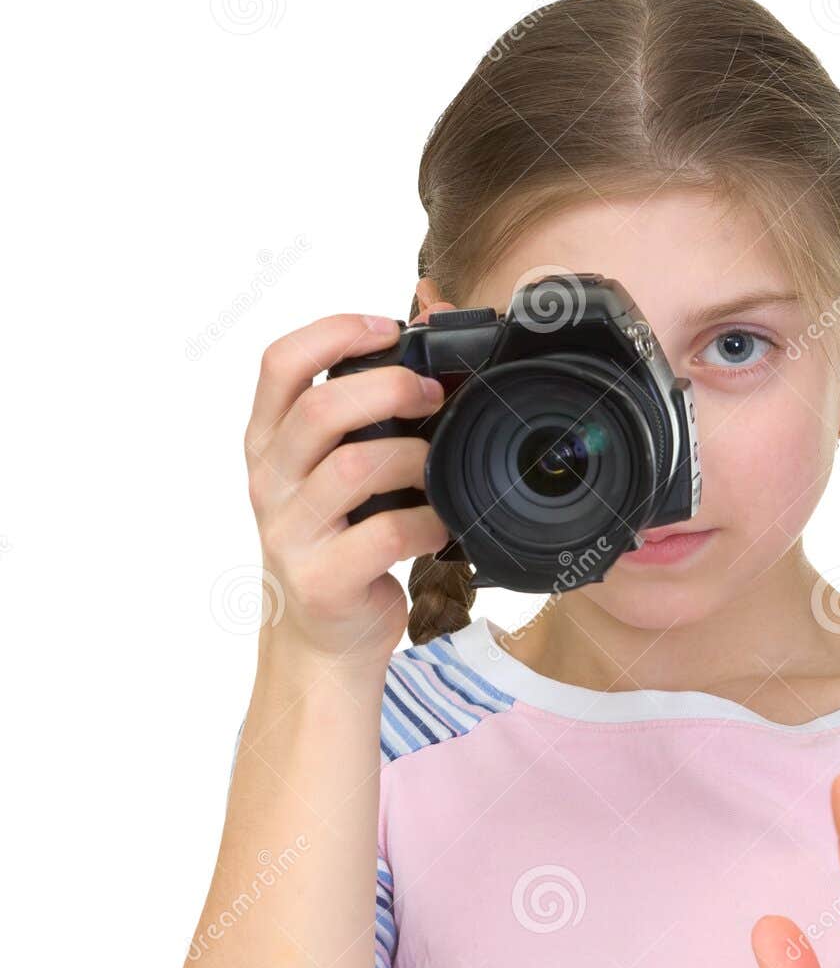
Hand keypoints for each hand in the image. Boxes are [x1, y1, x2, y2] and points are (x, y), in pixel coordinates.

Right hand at [244, 309, 457, 671]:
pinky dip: (427, 522)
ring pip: (353, 467)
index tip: (389, 327)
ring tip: (438, 466)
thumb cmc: (343, 544)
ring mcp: (292, 533)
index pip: (280, 363)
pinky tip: (442, 524)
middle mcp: (271, 482)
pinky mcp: (323, 579)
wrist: (325, 641)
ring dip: (413, 456)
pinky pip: (383, 534)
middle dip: (389, 388)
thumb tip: (434, 347)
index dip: (334, 332)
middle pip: (320, 408)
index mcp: (269, 444)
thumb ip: (366, 422)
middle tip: (433, 396)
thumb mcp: (337, 475)